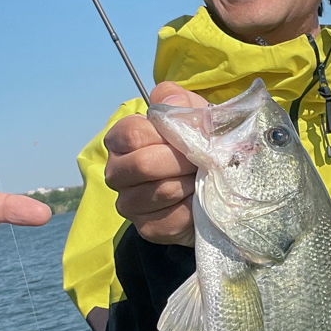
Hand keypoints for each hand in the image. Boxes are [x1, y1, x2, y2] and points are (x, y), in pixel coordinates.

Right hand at [105, 82, 205, 245]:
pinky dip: (192, 209)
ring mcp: (128, 203)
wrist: (214, 181)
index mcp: (120, 139)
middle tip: (202, 160)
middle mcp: (116, 172)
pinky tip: (198, 200)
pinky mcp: (146, 228)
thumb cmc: (198, 141)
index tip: (188, 137)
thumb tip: (170, 104)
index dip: (166, 135)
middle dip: (182, 161)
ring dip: (190, 184)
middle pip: (144, 164)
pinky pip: (171, 219)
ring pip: (160, 192)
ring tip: (201, 178)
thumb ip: (180, 103)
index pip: (133, 134)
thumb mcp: (194, 114)